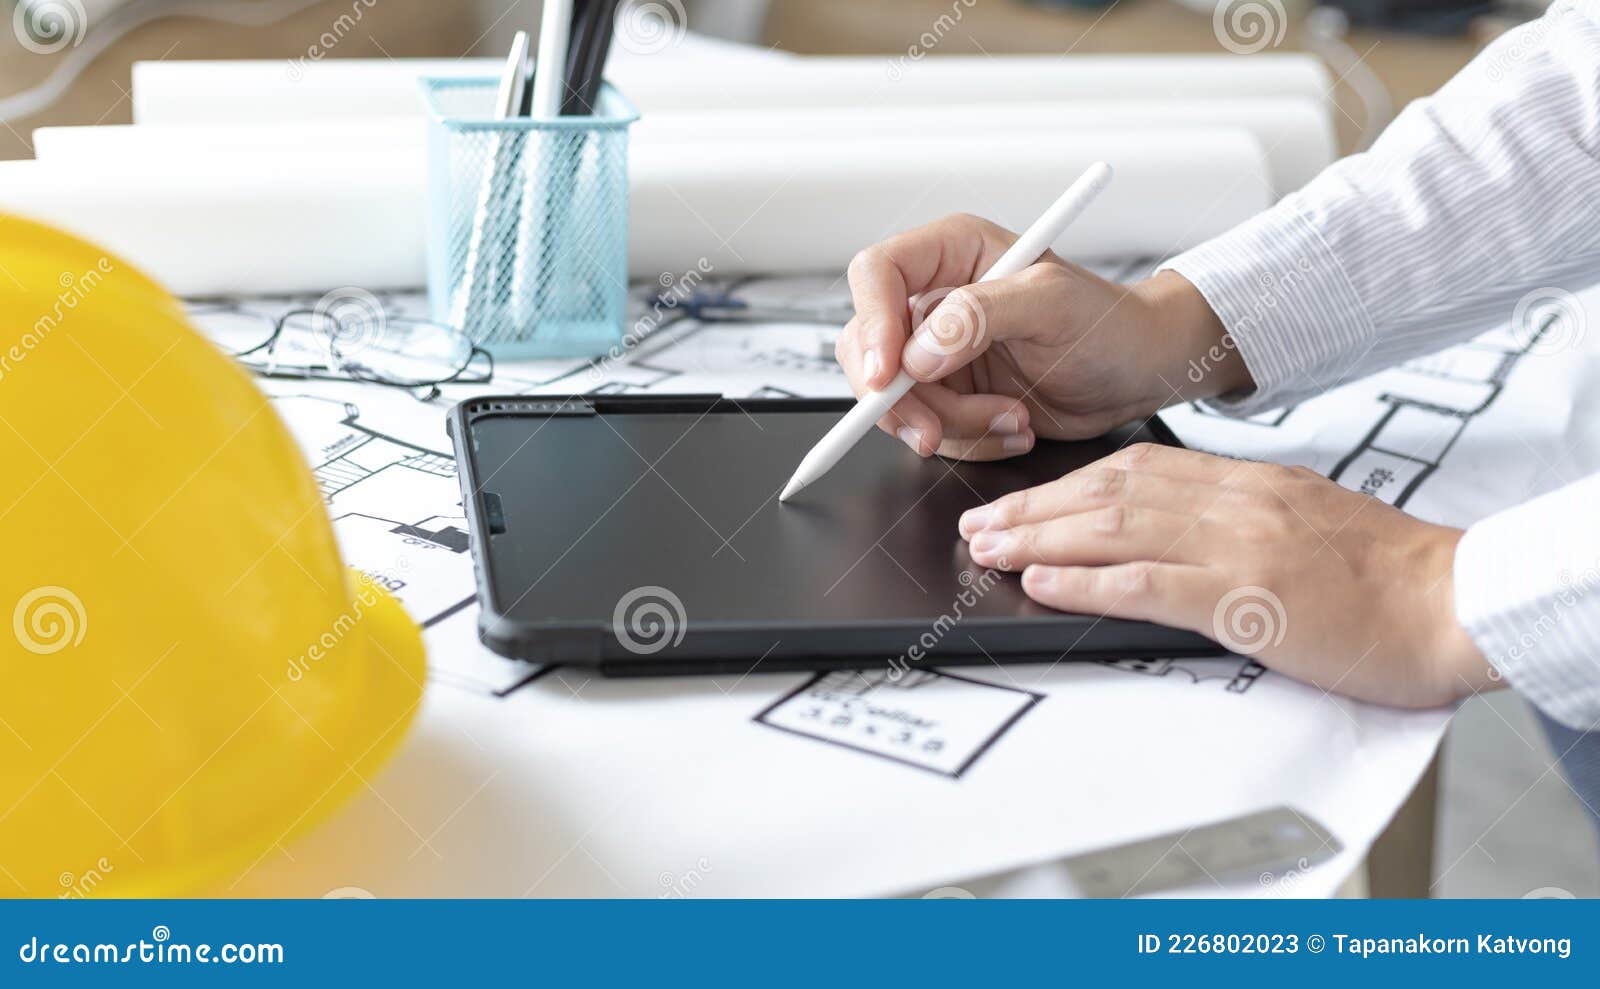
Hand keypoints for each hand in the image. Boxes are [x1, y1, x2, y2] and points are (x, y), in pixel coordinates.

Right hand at [835, 213, 1248, 459]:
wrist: (1139, 373)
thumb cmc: (1110, 323)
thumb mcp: (1053, 304)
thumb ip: (980, 315)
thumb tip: (917, 352)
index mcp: (950, 253)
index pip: (876, 275)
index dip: (872, 326)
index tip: (889, 376)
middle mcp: (934, 301)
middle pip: (868, 350)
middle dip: (902, 400)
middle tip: (936, 431)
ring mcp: (937, 353)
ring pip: (895, 402)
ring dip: (950, 425)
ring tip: (1011, 417)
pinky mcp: (951, 396)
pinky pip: (927, 430)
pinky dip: (968, 442)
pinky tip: (1013, 426)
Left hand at [958, 443, 1493, 708]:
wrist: (1452, 601)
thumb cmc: (1383, 573)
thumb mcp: (1301, 522)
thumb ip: (1236, 518)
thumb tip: (1167, 533)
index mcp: (1245, 482)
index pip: (1133, 469)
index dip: (1065, 485)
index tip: (1022, 500)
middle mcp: (1233, 501)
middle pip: (1108, 493)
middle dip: (1034, 509)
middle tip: (981, 523)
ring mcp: (1237, 545)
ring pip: (1115, 529)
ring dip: (1041, 540)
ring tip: (989, 548)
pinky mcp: (1246, 596)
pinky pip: (1149, 583)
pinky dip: (1088, 583)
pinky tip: (1046, 583)